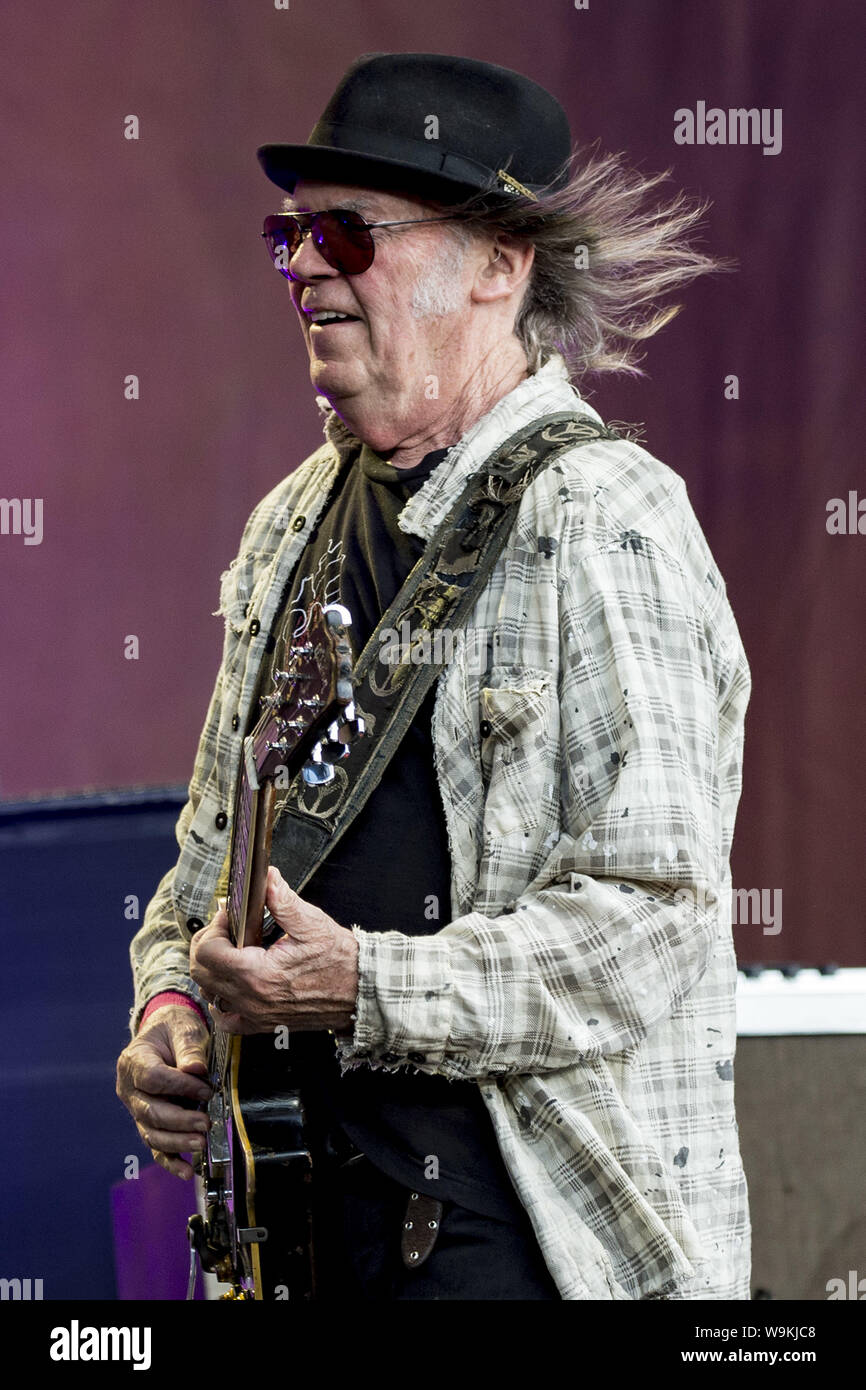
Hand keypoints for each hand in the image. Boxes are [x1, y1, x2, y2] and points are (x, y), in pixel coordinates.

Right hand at [115, 1004, 211, 1179]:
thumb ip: (189, 1048)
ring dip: (177, 1142)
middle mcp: (129, 1089)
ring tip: (200, 1143)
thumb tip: (196, 1069)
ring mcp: (136, 1109)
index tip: (206, 1088)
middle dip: (179, 1120)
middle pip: (150, 1111)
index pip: (153, 1079)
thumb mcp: (183, 1028)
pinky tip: (187, 1171)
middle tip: (206, 1122)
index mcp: (133, 1061)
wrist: (166, 1035)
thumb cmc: (174, 1030)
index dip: (179, 1087)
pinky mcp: (148, 1123)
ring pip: (151, 1133)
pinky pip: (156, 1146)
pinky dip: (170, 1161)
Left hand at [190, 865, 359, 1034]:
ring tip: (231, 952)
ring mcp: (255, 1014)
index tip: (228, 917)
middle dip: (207, 944)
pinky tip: (231, 985)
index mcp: (258, 973)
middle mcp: (252, 998)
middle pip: (201, 972)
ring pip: (209, 993)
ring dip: (212, 970)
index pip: (207, 952)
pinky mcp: (263, 1024)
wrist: (361, 992)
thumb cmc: (340, 961)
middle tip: (226, 930)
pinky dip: (221, 1001)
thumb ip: (282, 900)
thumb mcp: (311, 923)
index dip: (213, 928)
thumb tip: (267, 878)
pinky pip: (226, 1019)